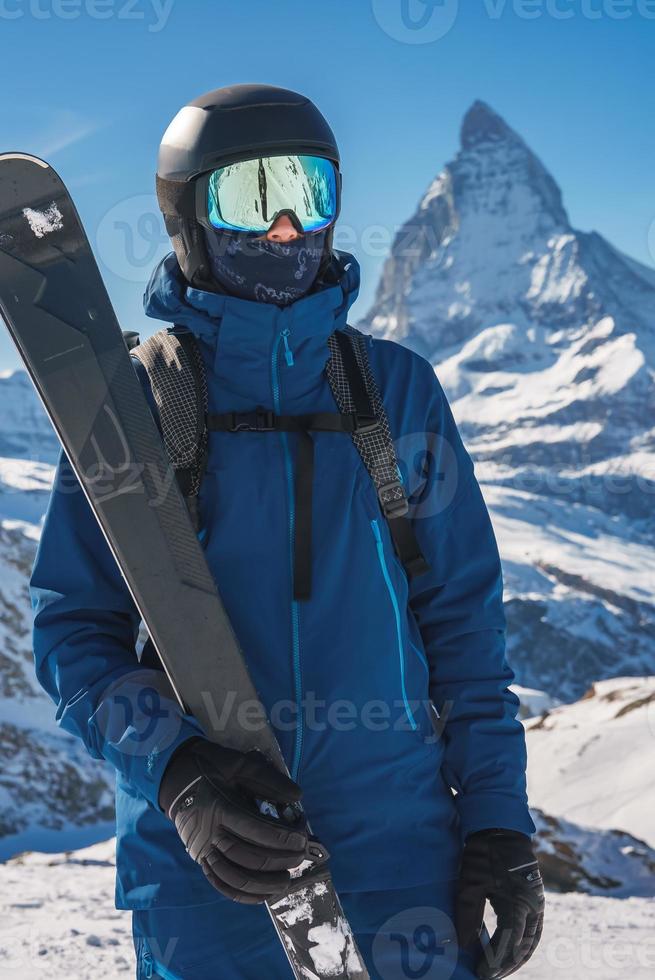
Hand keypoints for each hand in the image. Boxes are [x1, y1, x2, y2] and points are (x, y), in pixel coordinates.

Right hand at [159, 738, 307, 903]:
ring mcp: (203, 851)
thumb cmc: (209, 767)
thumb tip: (297, 796)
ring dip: (265, 884)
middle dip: (280, 860)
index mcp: (219, 807)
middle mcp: (210, 834)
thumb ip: (267, 779)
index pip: (256, 830)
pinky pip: (221, 885)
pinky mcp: (200, 860)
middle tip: (300, 856)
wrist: (174, 777)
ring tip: (286, 879)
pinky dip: (244, 895)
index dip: (282, 838)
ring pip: (236, 878)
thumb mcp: (239, 763)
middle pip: (249, 857)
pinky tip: (264, 895)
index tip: (301, 839)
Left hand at [455, 828, 543, 977]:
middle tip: (487, 977)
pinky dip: (521, 945)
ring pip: (531, 941)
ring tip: (498, 971)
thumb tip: (464, 945)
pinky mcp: (533, 899)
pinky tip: (509, 953)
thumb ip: (469, 914)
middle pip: (523, 947)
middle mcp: (533, 906)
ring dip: (516, 958)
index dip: (494, 961)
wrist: (500, 828)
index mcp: (520, 902)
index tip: (480, 973)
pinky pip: (531, 930)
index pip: (509, 941)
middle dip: (506, 965)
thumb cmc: (484, 854)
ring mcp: (536, 903)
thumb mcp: (471, 882)